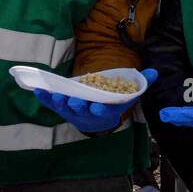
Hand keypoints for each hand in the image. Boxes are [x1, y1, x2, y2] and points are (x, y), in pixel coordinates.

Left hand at [34, 69, 157, 134]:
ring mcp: (73, 113)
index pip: (102, 111)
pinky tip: (37, 90)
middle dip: (76, 105)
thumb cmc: (113, 103)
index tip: (96, 105)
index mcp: (105, 111)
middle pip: (81, 111)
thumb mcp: (129, 95)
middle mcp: (88, 114)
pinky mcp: (62, 109)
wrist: (99, 120)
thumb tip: (154, 71)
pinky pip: (51, 105)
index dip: (99, 108)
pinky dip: (44, 98)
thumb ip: (142, 84)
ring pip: (65, 109)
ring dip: (59, 101)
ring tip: (55, 93)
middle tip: (72, 99)